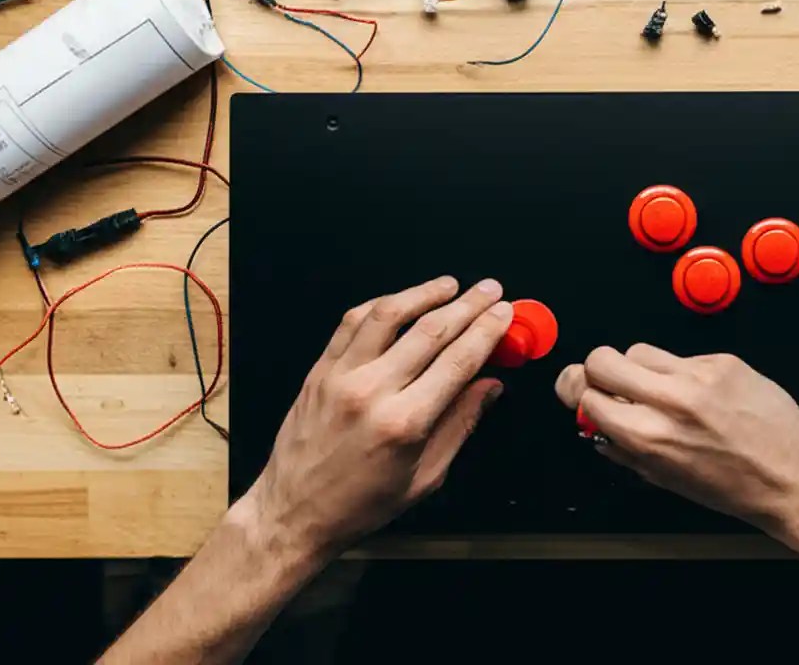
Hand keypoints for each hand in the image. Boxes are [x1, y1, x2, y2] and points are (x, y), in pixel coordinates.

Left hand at [242, 276, 512, 561]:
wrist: (293, 512)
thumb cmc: (359, 504)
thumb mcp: (425, 477)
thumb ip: (460, 424)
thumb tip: (490, 386)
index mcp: (405, 424)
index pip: (458, 362)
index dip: (487, 332)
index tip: (504, 313)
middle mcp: (372, 392)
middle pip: (430, 332)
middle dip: (467, 306)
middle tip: (489, 291)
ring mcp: (341, 377)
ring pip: (388, 315)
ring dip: (424, 293)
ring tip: (451, 285)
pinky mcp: (320, 370)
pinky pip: (352, 323)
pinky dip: (381, 305)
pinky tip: (401, 300)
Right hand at [555, 345, 798, 531]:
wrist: (793, 477)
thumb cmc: (734, 488)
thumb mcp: (666, 479)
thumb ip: (625, 449)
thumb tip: (595, 425)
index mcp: (648, 436)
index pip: (586, 394)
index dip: (579, 394)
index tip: (581, 393)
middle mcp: (669, 401)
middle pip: (602, 358)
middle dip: (598, 371)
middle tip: (611, 384)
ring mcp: (697, 376)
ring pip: (640, 350)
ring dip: (640, 369)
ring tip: (661, 391)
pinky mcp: (723, 361)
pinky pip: (682, 356)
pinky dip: (683, 373)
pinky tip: (702, 396)